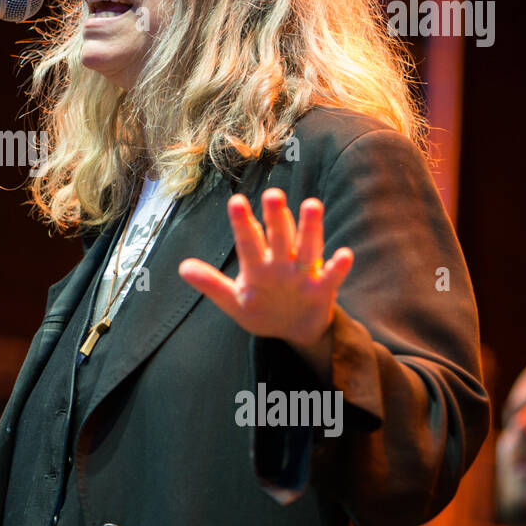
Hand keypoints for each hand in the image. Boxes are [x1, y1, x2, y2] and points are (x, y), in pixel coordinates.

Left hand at [177, 188, 352, 358]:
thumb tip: (181, 267)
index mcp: (257, 265)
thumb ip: (211, 284)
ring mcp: (303, 274)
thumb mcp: (234, 301)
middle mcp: (281, 263)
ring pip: (307, 247)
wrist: (294, 331)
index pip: (249, 241)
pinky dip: (338, 267)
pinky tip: (344, 254)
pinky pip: (332, 276)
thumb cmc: (263, 310)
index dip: (243, 223)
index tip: (236, 201)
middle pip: (279, 236)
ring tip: (312, 205)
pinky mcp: (322, 289)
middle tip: (273, 194)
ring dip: (310, 228)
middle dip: (276, 216)